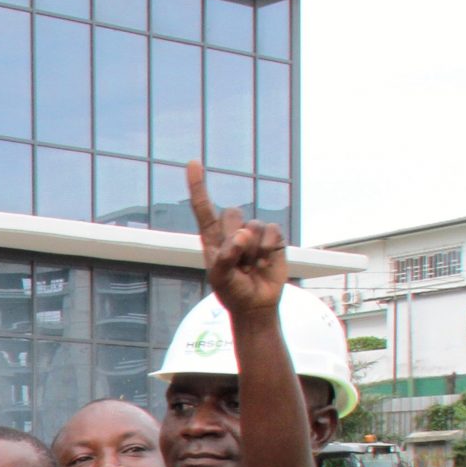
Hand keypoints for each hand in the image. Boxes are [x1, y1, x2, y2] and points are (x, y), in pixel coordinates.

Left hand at [189, 161, 286, 315]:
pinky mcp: (273, 237)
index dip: (198, 185)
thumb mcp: (221, 278)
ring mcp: (253, 233)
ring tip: (250, 267)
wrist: (256, 304)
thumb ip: (226, 257)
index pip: (203, 208)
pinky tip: (264, 263)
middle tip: (236, 261)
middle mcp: (232, 231)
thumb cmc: (232, 291)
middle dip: (234, 237)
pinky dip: (267, 249)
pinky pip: (271, 231)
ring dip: (252, 250)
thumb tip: (243, 235)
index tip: (193, 162)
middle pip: (232, 213)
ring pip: (252, 226)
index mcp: (212, 238)